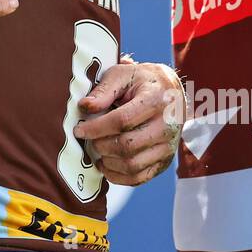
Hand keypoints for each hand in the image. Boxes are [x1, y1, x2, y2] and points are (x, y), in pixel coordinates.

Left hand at [73, 60, 184, 186]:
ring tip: (97, 150)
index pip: (122, 121)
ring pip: (132, 165)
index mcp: (156, 100)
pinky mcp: (164, 161)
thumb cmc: (143, 81)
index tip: (79, 130)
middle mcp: (166, 127)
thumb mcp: (123, 74)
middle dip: (100, 145)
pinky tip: (106, 164)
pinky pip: (139, 177)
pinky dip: (118, 176)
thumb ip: (104, 90)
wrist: (172, 92)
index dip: (96, 128)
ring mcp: (168, 147)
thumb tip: (85, 106)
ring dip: (107, 162)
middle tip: (88, 139)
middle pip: (127, 146)